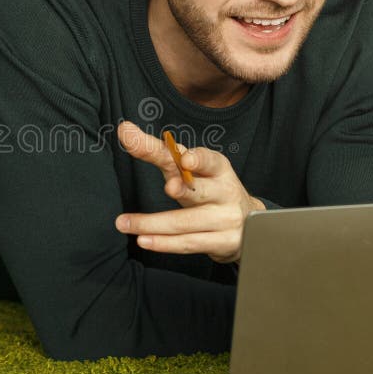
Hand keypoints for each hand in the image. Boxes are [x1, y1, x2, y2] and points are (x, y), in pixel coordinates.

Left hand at [114, 120, 264, 262]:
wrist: (248, 223)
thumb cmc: (209, 189)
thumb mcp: (190, 169)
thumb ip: (159, 151)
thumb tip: (125, 130)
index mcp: (219, 169)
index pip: (208, 160)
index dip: (198, 159)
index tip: (185, 158)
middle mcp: (225, 192)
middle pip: (199, 191)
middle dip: (184, 189)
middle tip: (169, 187)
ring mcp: (226, 220)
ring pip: (185, 222)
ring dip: (152, 224)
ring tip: (124, 223)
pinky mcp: (222, 243)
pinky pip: (188, 243)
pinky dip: (164, 243)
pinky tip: (144, 240)